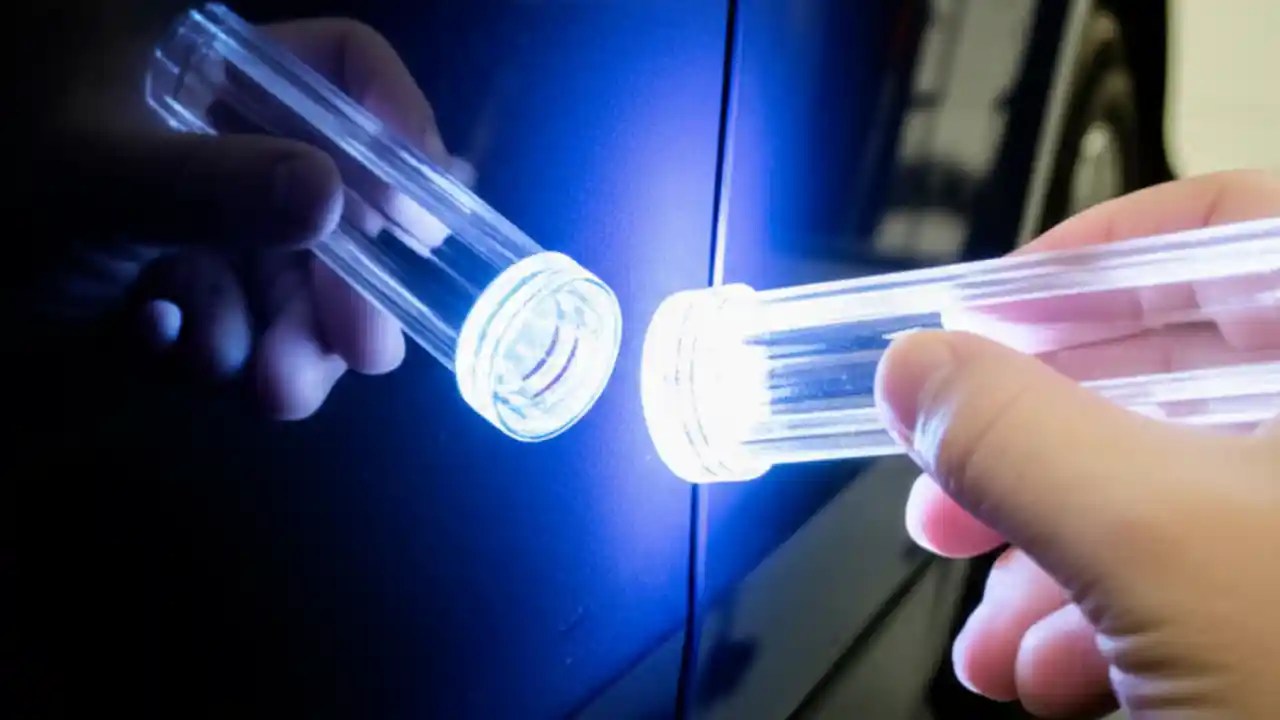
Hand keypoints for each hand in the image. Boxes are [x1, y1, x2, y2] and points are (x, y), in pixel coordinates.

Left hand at [27, 14, 469, 418]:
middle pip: (338, 201)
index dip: (401, 128)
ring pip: (298, 282)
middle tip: (370, 353)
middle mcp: (223, 142)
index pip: (342, 72)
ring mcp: (209, 222)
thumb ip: (209, 183)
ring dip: (291, 343)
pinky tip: (168, 352)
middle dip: (349, 284)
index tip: (427, 219)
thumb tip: (336, 198)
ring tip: (268, 391)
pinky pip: (246, 324)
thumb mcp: (89, 177)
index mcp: (209, 72)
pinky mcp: (189, 290)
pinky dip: (222, 354)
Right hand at [876, 170, 1279, 717]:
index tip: (981, 319)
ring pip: (1167, 490)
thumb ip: (1014, 433)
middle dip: (1030, 444)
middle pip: (1171, 375)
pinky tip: (1046, 673)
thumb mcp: (1152, 545)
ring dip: (1049, 554)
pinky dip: (1104, 615)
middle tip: (946, 477)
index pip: (1220, 230)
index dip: (1084, 262)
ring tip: (989, 627)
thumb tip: (918, 371)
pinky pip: (1193, 574)